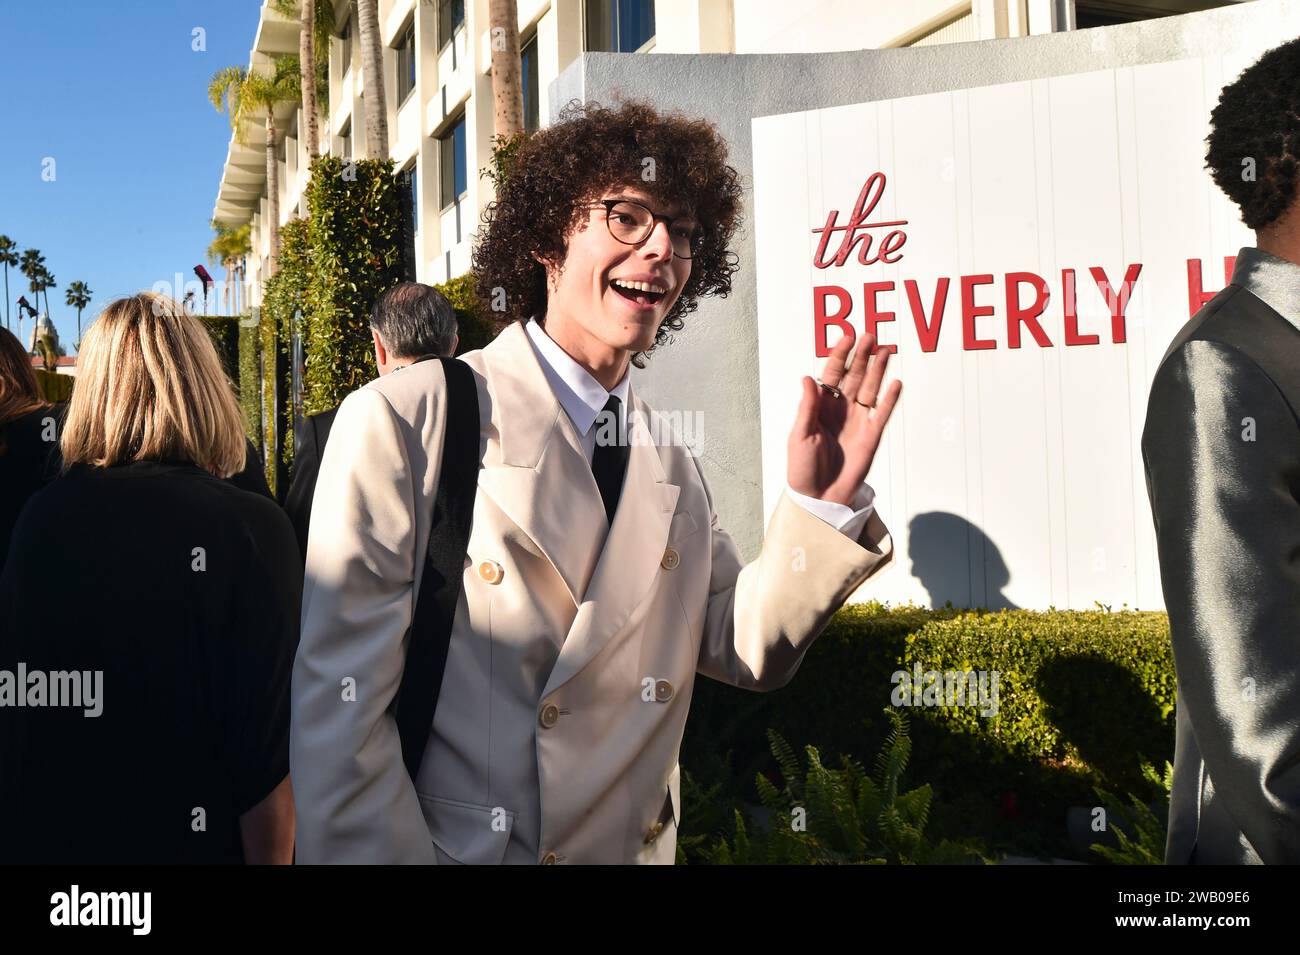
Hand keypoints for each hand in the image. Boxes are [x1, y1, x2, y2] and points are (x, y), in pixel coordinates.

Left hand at [787, 333, 901, 506]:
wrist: (819, 496)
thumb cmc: (802, 467)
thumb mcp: (800, 435)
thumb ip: (807, 407)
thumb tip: (807, 378)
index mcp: (820, 406)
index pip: (831, 374)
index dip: (840, 355)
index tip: (848, 337)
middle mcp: (840, 409)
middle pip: (854, 376)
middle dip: (862, 356)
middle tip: (871, 336)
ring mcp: (857, 421)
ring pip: (870, 389)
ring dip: (878, 370)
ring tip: (885, 350)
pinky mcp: (871, 435)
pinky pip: (882, 412)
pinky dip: (890, 398)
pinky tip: (896, 382)